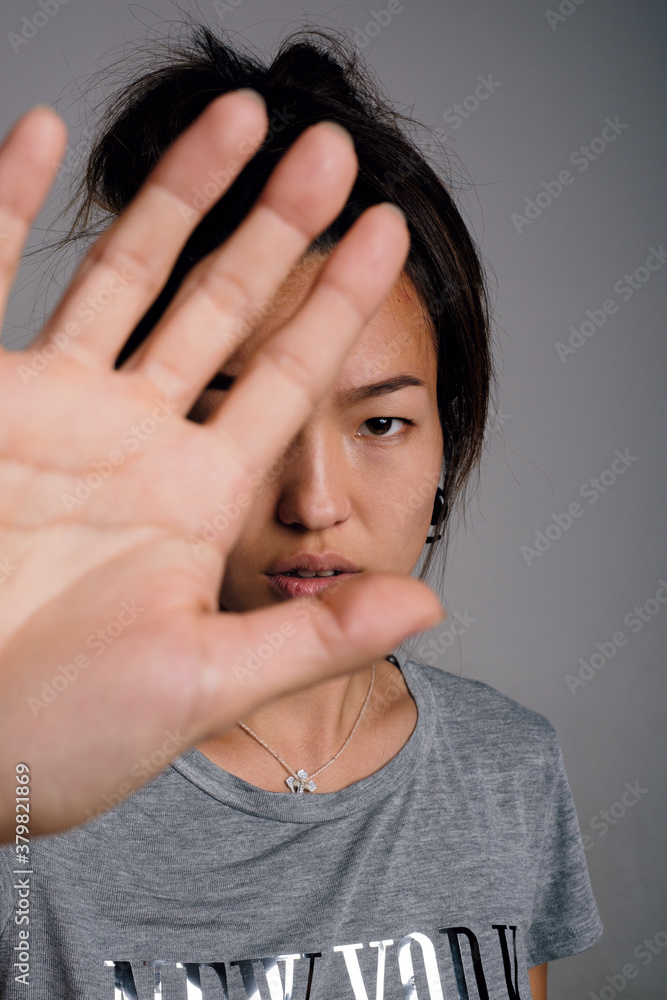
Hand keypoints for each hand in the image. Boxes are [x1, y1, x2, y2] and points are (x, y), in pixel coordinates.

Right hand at [0, 93, 444, 839]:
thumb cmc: (67, 732)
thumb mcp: (203, 682)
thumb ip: (312, 637)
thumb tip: (429, 608)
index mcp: (198, 496)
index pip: (289, 379)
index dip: (339, 306)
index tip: (391, 237)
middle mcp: (137, 439)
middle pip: (223, 305)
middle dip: (280, 226)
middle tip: (336, 152)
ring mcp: (57, 411)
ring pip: (128, 275)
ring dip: (180, 195)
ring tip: (238, 115)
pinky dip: (9, 204)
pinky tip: (44, 132)